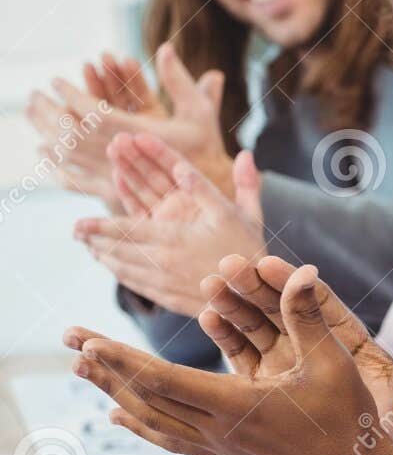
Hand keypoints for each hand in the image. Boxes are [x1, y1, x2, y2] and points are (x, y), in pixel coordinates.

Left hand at [28, 42, 231, 204]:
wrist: (208, 187)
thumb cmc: (205, 146)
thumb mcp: (199, 109)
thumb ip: (179, 80)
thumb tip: (165, 47)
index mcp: (146, 136)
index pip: (97, 114)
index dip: (74, 96)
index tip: (56, 82)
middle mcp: (128, 157)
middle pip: (77, 134)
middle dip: (53, 112)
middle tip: (34, 95)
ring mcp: (118, 175)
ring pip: (74, 155)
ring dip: (49, 134)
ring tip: (34, 114)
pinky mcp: (113, 188)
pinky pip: (77, 177)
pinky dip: (57, 164)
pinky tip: (42, 152)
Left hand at [63, 265, 392, 454]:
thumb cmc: (348, 420)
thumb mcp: (332, 362)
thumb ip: (308, 317)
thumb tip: (303, 270)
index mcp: (236, 407)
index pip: (163, 381)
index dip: (124, 360)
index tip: (91, 340)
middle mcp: (218, 432)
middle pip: (144, 400)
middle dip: (105, 369)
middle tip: (70, 343)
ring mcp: (219, 447)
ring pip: (151, 420)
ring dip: (114, 393)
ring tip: (84, 373)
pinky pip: (168, 437)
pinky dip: (138, 422)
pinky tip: (121, 414)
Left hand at [72, 133, 266, 315]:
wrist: (254, 300)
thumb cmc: (250, 255)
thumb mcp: (249, 217)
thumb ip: (244, 185)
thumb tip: (245, 154)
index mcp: (179, 236)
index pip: (132, 225)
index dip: (104, 221)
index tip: (80, 220)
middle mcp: (166, 257)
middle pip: (121, 245)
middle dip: (95, 235)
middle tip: (75, 229)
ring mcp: (164, 279)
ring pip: (122, 264)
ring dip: (101, 252)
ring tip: (85, 242)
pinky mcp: (166, 295)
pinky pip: (133, 281)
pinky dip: (116, 270)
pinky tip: (107, 262)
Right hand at [198, 253, 392, 446]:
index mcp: (349, 338)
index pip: (318, 302)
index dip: (293, 283)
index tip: (268, 264)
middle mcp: (317, 345)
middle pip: (283, 308)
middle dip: (255, 287)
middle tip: (228, 266)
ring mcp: (292, 364)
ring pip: (259, 328)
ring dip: (235, 307)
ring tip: (210, 288)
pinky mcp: (272, 386)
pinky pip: (247, 357)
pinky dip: (228, 339)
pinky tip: (208, 319)